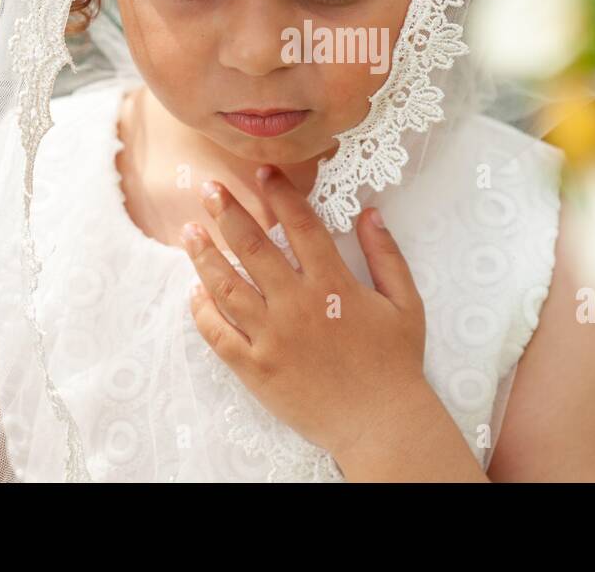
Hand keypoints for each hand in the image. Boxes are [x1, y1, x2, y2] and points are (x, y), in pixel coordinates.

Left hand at [181, 165, 427, 461]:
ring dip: (204, 255)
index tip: (262, 171)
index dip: (280, 194)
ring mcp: (272, 337)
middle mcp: (296, 304)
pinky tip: (195, 292)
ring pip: (227, 286)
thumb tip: (371, 213)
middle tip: (208, 189)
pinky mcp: (256, 368)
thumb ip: (386, 255)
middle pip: (253, 247)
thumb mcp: (405, 303)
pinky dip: (203, 311)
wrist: (380, 424)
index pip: (300, 225)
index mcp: (333, 284)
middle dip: (227, 213)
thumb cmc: (396, 364)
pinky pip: (219, 334)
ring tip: (189, 232)